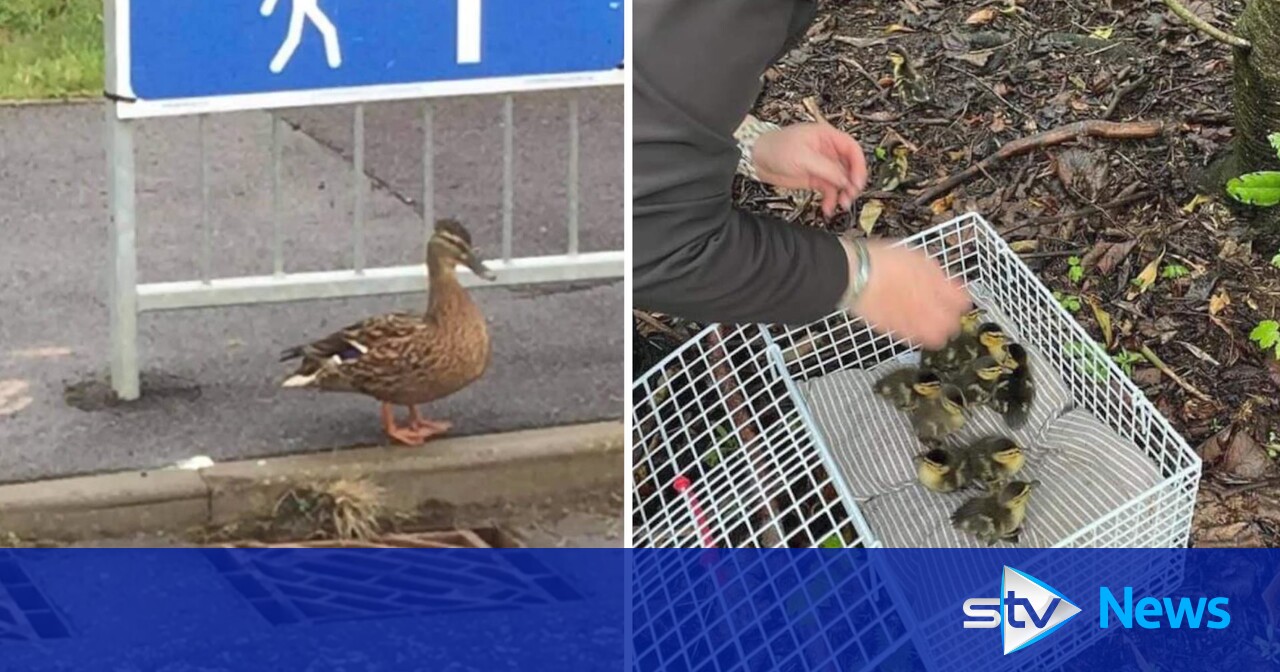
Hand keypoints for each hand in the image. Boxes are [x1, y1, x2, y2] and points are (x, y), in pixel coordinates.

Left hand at [751, 123, 867, 217]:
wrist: (757, 159)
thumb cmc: (776, 147)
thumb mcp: (803, 156)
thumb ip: (826, 168)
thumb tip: (845, 180)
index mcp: (828, 137)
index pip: (852, 149)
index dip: (858, 165)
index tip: (857, 181)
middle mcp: (828, 151)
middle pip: (849, 167)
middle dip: (851, 183)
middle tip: (850, 196)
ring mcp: (822, 166)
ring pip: (840, 181)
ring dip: (843, 194)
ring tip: (841, 205)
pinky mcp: (815, 179)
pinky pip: (829, 191)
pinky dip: (830, 200)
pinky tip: (828, 208)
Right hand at [842, 239, 971, 349]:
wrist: (856, 274)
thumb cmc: (883, 261)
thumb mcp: (918, 259)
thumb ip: (938, 276)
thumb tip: (954, 288)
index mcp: (937, 287)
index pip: (962, 302)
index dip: (961, 301)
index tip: (959, 300)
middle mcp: (927, 306)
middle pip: (952, 324)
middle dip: (952, 321)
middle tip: (948, 316)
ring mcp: (911, 320)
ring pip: (935, 337)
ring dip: (936, 331)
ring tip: (931, 325)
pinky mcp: (894, 329)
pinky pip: (913, 338)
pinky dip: (916, 334)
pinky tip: (911, 324)